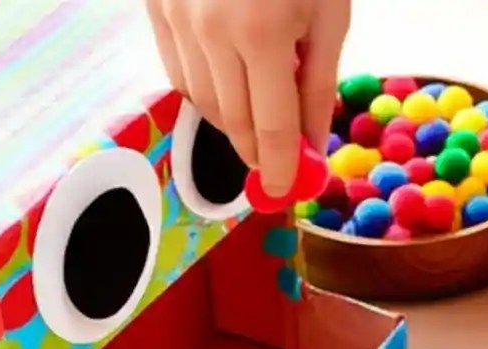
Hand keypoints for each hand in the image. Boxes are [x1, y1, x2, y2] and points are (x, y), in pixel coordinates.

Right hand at [145, 0, 350, 196]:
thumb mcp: (330, 13)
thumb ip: (318, 85)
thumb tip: (309, 147)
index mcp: (262, 31)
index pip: (270, 126)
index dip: (279, 166)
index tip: (283, 190)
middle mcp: (209, 30)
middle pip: (232, 121)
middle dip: (255, 151)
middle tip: (274, 161)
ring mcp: (176, 17)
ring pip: (201, 101)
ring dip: (232, 117)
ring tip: (257, 105)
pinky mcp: (157, 6)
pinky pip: (177, 71)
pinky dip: (204, 88)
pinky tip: (228, 76)